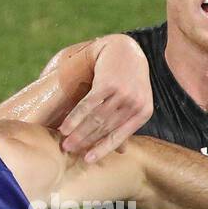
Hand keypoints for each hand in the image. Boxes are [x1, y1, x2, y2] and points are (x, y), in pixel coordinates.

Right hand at [59, 35, 152, 162]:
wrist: (125, 48)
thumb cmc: (128, 78)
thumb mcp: (134, 101)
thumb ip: (126, 123)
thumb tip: (121, 152)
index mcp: (143, 112)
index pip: (119, 136)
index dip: (102, 149)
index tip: (87, 160)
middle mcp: (135, 104)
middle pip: (105, 128)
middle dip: (85, 141)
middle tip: (68, 150)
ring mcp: (123, 94)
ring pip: (96, 119)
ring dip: (78, 133)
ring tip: (64, 141)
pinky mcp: (109, 83)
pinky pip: (89, 106)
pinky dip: (75, 118)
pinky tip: (65, 127)